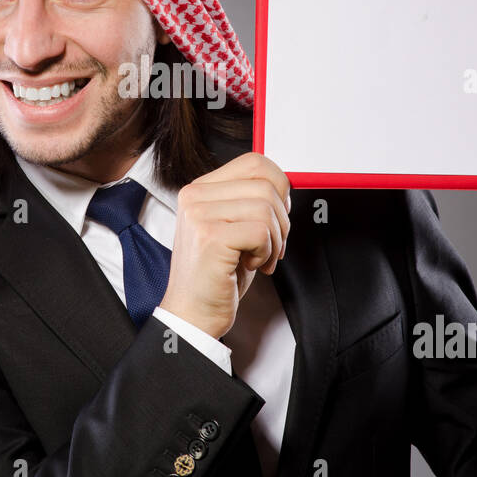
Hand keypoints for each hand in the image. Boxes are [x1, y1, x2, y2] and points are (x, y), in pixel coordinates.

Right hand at [160, 152, 291, 338]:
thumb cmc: (216, 275)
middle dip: (281, 219)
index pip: (254, 162)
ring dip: (274, 240)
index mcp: (200, 189)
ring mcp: (199, 215)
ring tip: (258, 257)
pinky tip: (250, 265)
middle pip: (266, 184)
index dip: (279, 188)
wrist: (192, 314)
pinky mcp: (210, 237)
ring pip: (266, 208)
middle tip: (271, 245)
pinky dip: (265, 252)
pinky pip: (260, 232)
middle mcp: (195, 196)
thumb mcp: (233, 228)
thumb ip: (250, 201)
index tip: (276, 216)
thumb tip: (284, 186)